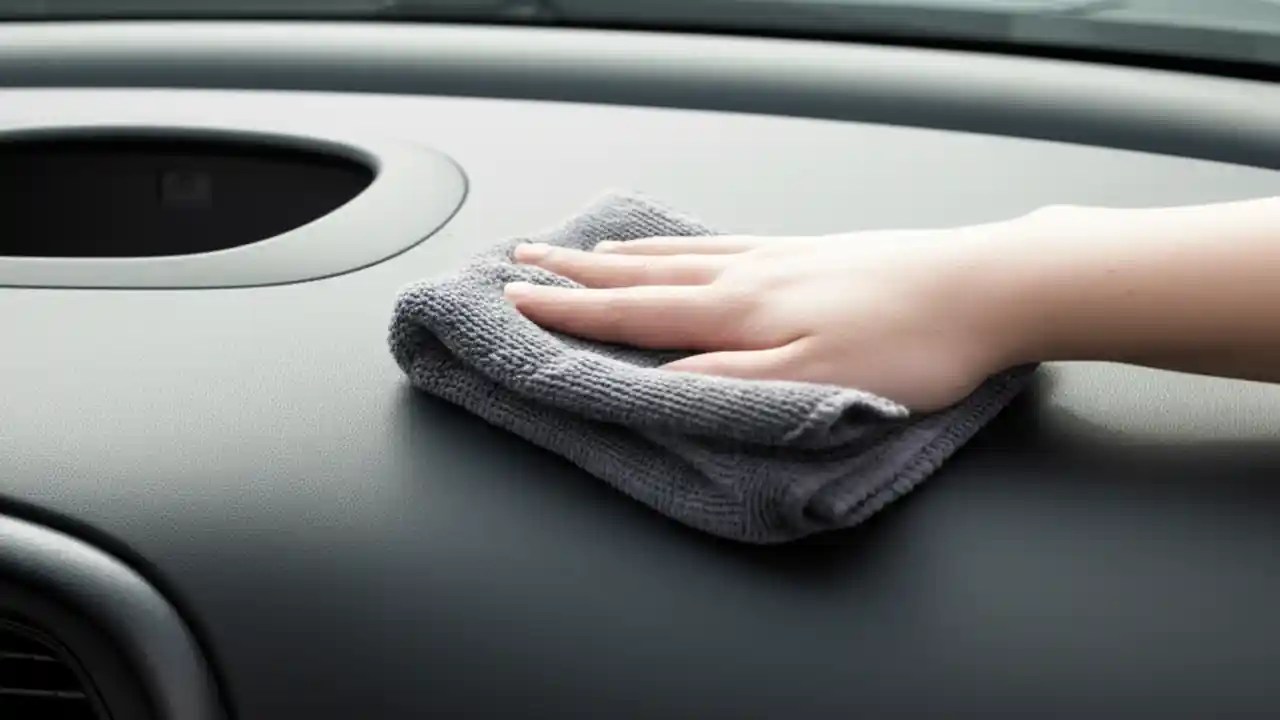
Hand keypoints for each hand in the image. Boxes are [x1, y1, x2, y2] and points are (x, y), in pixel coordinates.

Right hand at [504, 225, 1018, 411]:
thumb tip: (653, 383)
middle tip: (524, 259)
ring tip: (586, 251)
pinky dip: (682, 246)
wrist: (982, 286)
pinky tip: (684, 247)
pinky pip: (723, 244)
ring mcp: (778, 259)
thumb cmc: (908, 345)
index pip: (634, 313)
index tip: (516, 300)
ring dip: (623, 255)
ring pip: (680, 256)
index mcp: (739, 312)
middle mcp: (748, 276)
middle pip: (643, 275)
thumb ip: (727, 384)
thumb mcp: (812, 382)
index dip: (570, 312)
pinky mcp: (810, 253)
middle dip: (577, 273)